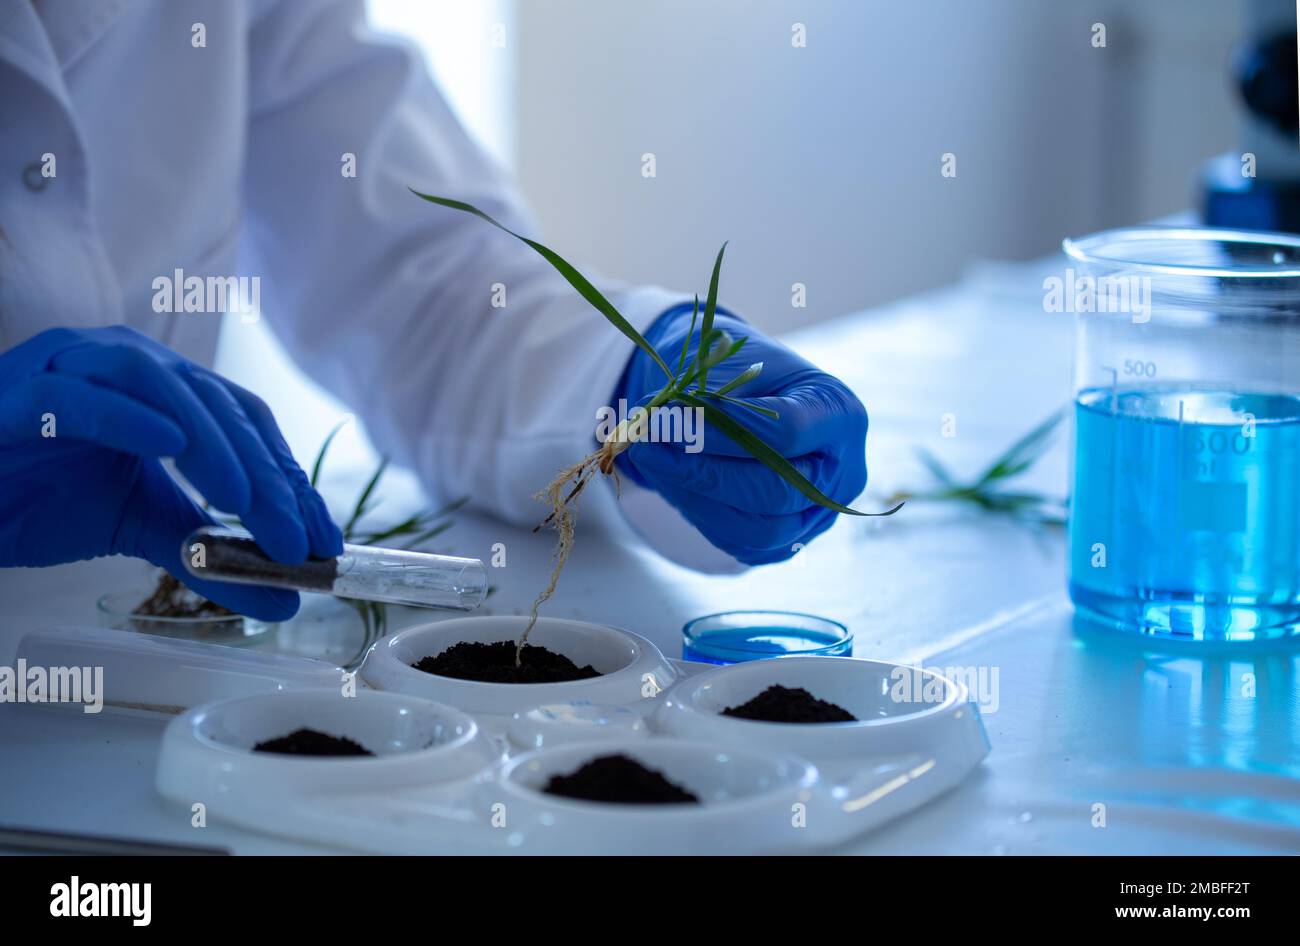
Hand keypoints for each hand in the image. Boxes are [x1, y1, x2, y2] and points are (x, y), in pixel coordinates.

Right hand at [0, 326, 341, 619]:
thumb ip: (209, 556)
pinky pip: (77, 395)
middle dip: (266, 476)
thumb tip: (281, 600)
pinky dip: (125, 415)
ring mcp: (72, 366)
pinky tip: (168, 444)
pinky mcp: (20, 391)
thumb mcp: (140, 525)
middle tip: (297, 539)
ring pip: (161, 387)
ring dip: (212, 442)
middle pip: (218, 407)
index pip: (246, 423)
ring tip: (245, 500)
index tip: (323, 540)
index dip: (289, 478)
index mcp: (164, 388)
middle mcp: (127, 363)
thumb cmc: (38, 495)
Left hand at [614, 304, 867, 563]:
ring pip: (758, 529)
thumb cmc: (741, 370)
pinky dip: (697, 512)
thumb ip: (707, 397)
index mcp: (841, 414)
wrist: (742, 393)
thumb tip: (666, 427)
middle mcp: (842, 472)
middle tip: (648, 442)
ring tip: (650, 457)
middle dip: (703, 470)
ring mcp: (817, 514)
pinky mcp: (785, 542)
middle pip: (775, 491)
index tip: (674, 413)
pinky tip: (669, 479)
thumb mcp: (731, 363)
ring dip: (693, 496)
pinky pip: (740, 543)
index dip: (727, 428)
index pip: (790, 431)